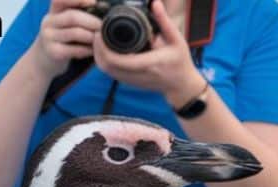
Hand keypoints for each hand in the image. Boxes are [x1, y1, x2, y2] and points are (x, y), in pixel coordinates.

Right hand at [32, 0, 100, 77]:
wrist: (44, 60)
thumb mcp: (65, 24)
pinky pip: (76, 49)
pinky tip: (93, 51)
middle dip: (92, 21)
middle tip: (103, 27)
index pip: (60, 0)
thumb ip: (79, 15)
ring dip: (92, 36)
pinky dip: (88, 50)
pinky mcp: (53, 52)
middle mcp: (48, 22)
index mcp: (53, 11)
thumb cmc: (63, 39)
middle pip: (73, 17)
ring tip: (100, 39)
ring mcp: (49, 37)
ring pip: (76, 33)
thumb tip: (103, 9)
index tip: (94, 2)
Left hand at [92, 0, 206, 108]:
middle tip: (96, 33)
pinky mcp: (129, 83)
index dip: (102, 47)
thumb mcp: (177, 40)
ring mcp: (131, 81)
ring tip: (99, 40)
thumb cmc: (180, 62)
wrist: (181, 86)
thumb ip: (164, 21)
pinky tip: (105, 50)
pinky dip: (103, 61)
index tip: (100, 32)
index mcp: (148, 63)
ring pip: (105, 70)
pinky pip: (110, 73)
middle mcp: (137, 74)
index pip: (117, 59)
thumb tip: (155, 3)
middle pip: (105, 65)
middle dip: (96, 49)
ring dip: (98, 55)